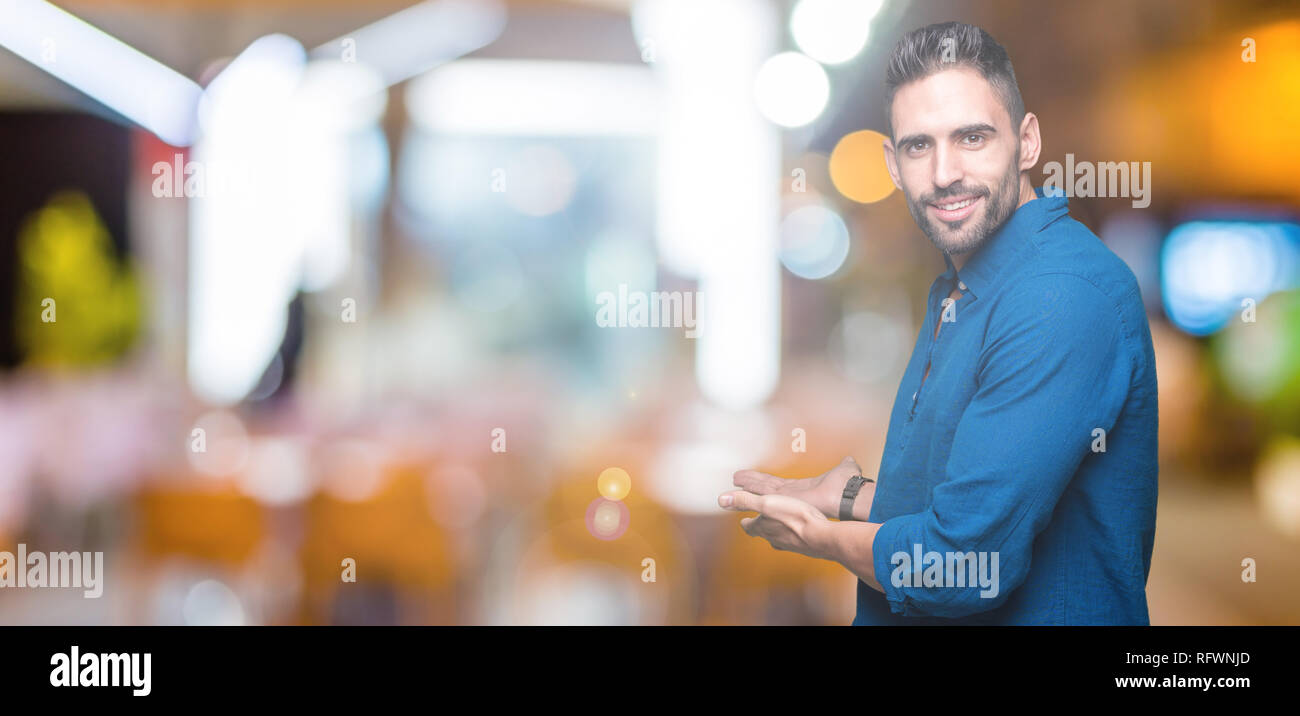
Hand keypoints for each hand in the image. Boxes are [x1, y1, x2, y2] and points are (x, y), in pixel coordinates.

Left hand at [717, 491, 829, 557]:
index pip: (749, 527)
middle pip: (763, 533)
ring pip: (778, 538)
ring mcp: (789, 544)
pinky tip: (798, 531)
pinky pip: (794, 539)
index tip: (744, 520)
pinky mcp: (804, 546)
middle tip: (759, 522)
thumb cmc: (794, 517)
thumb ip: (745, 500)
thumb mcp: (766, 503)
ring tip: (777, 526)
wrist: (822, 537)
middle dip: (760, 527)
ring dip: (776, 531)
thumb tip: (720, 499)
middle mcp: (774, 539)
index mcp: (763, 528)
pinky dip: (792, 533)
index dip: (746, 522)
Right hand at [731, 456, 873, 519]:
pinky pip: (763, 490)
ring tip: (735, 478)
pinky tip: (739, 482)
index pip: (782, 485)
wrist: (848, 496)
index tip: (758, 478)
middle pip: (768, 487)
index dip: (769, 481)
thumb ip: (845, 465)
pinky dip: (750, 485)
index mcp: (805, 489)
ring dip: (749, 482)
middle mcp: (794, 496)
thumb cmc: (849, 486)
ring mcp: (789, 499)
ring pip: (763, 489)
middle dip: (753, 482)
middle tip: (738, 478)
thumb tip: (850, 460)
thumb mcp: (845, 470)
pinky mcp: (785, 499)